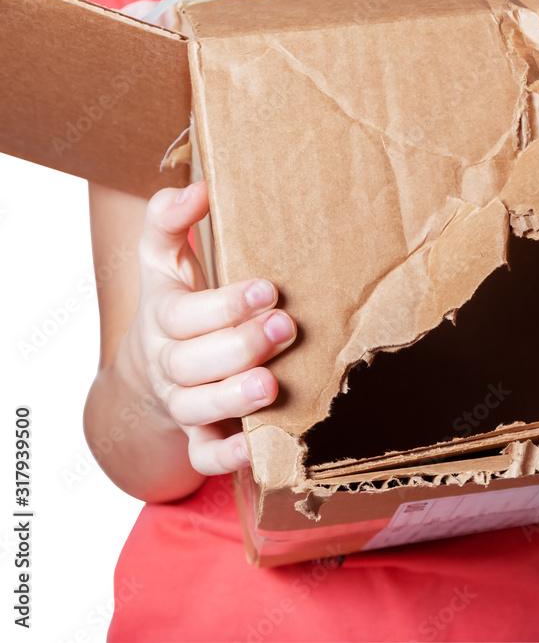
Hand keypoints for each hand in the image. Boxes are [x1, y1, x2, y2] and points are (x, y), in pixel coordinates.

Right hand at [122, 181, 296, 474]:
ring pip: (197, 407)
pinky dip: (226, 456)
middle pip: (193, 361)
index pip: (185, 313)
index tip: (268, 289)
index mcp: (164, 318)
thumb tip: (196, 187)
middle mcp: (170, 364)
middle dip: (240, 345)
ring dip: (232, 397)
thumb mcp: (163, 263)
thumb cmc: (174, 309)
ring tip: (270, 385)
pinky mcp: (197, 438)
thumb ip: (169, 222)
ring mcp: (182, 405)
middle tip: (285, 327)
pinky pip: (204, 455)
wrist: (146, 377)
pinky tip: (255, 448)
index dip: (225, 304)